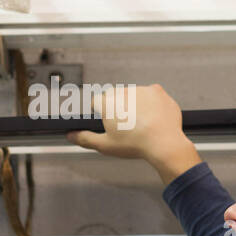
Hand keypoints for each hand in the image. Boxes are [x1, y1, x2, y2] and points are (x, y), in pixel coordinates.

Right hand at [66, 84, 202, 182]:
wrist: (164, 143)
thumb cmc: (135, 144)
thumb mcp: (105, 146)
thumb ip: (85, 139)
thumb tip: (71, 136)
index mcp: (107, 103)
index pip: (97, 102)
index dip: (101, 113)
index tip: (107, 122)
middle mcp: (123, 92)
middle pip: (115, 97)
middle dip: (118, 108)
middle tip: (126, 126)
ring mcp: (141, 89)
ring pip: (133, 94)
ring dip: (135, 104)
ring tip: (141, 123)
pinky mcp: (157, 91)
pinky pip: (150, 94)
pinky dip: (151, 103)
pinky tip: (152, 116)